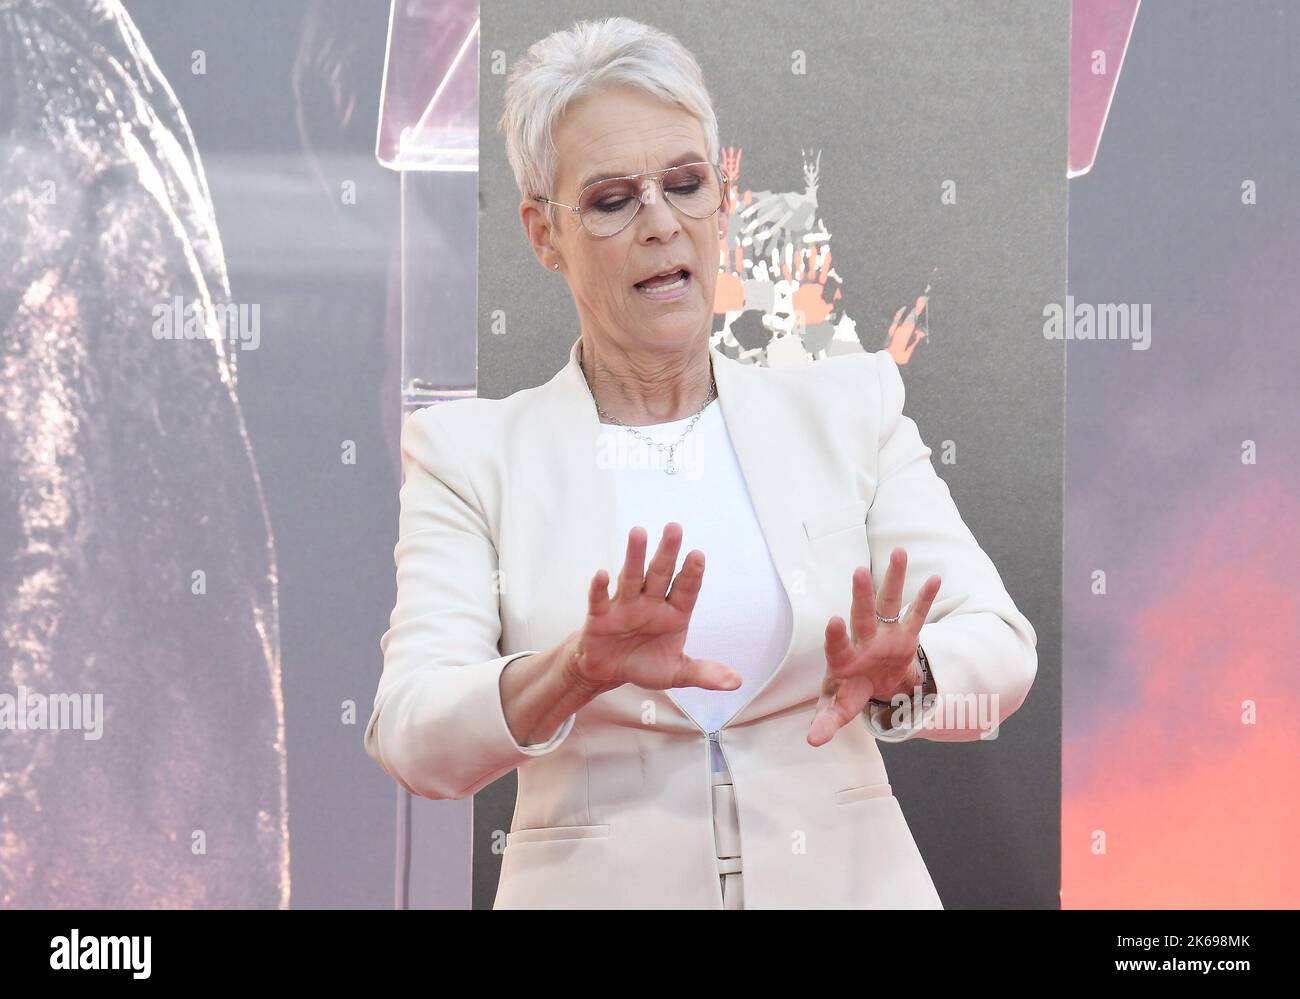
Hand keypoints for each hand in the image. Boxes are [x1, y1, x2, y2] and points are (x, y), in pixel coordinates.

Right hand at [565, 523, 742, 697]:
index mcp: (674, 613)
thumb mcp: (676, 672)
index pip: (686, 589)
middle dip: (667, 552)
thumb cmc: (645, 663)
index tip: (698, 555)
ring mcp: (626, 606)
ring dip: (635, 556)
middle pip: (660, 574)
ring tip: (639, 532)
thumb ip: (704, 673)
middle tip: (674, 527)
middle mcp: (651, 603)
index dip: (692, 573)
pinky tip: (602, 574)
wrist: (609, 670)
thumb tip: (736, 682)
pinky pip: (601, 600)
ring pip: (632, 577)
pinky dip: (600, 588)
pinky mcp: (601, 616)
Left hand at [807, 547, 940, 747]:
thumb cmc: (849, 691)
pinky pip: (916, 613)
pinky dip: (925, 597)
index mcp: (843, 658)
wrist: (872, 682)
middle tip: (859, 572)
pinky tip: (935, 577)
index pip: (837, 645)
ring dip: (893, 579)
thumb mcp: (839, 707)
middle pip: (861, 615)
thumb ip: (827, 721)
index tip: (834, 622)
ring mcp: (885, 633)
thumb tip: (813, 741)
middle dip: (861, 596)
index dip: (835, 635)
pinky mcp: (905, 634)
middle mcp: (863, 639)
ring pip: (888, 603)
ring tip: (899, 553)